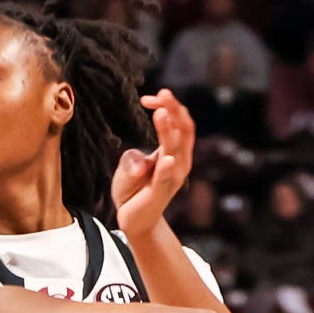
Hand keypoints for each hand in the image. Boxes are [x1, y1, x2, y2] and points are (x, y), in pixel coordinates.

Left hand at [111, 89, 195, 239]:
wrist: (134, 219)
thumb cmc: (134, 189)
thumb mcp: (130, 164)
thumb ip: (133, 157)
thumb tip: (141, 161)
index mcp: (176, 151)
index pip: (180, 121)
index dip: (169, 106)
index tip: (147, 98)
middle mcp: (180, 161)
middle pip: (183, 129)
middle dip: (173, 109)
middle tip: (162, 93)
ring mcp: (172, 177)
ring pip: (175, 149)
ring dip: (168, 130)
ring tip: (161, 112)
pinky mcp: (161, 192)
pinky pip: (166, 178)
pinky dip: (166, 168)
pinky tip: (166, 158)